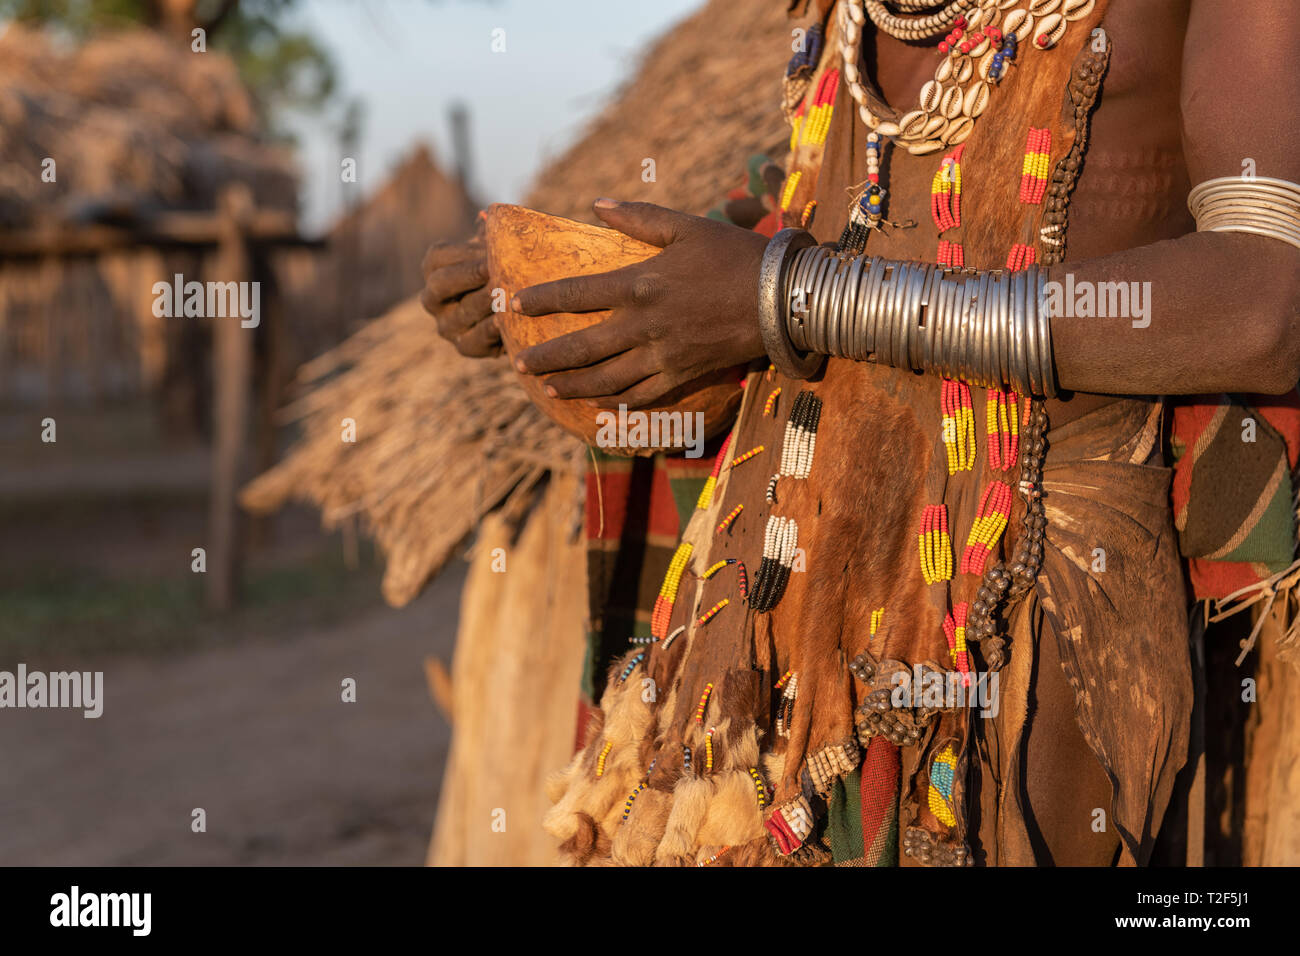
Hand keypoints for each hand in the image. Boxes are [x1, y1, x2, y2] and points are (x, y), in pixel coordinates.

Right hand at [420, 222, 500, 357]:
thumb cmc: (506, 266)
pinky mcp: (465, 347)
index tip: (489, 248)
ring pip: (461, 313)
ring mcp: (447, 325)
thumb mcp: (496, 247)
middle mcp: (433, 299)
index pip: (438, 258)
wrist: (524, 308)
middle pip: (441, 284)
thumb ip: (492, 231)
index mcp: (435, 269)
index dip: (463, 252)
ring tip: (508, 292)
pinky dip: (491, 330)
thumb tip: (489, 214)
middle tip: (495, 269)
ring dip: (485, 301)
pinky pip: (474, 340)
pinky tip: (509, 320)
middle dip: (469, 275)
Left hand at [512, 199, 769, 407]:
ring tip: (548, 389)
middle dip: (547, 358)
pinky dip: (616, 404)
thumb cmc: (734, 255)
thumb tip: (596, 204)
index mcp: (640, 283)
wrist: (780, 298)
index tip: (516, 305)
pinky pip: (641, 396)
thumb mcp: (686, 226)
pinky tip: (598, 407)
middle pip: (583, 347)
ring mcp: (662, 355)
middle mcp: (644, 324)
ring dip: (572, 386)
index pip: (577, 294)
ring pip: (606, 379)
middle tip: (519, 364)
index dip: (543, 300)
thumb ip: (638, 217)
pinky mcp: (682, 375)